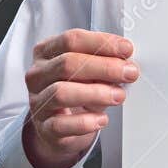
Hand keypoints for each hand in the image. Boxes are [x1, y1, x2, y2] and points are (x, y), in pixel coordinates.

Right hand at [23, 30, 137, 167]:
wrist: (60, 127)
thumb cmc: (75, 91)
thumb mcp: (88, 73)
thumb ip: (102, 64)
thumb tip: (126, 64)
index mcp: (46, 53)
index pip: (71, 40)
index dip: (101, 42)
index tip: (127, 49)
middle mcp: (37, 75)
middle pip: (67, 64)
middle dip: (104, 67)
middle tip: (129, 73)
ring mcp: (37, 101)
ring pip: (61, 93)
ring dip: (96, 93)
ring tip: (119, 96)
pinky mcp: (44, 128)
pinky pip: (60, 124)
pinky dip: (85, 122)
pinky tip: (101, 119)